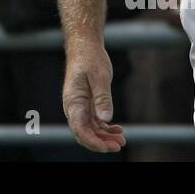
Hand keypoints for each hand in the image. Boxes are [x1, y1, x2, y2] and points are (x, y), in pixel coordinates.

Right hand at [61, 37, 126, 152]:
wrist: (85, 46)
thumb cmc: (90, 58)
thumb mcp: (100, 76)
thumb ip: (102, 98)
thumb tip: (106, 118)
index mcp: (73, 101)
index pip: (79, 129)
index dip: (92, 141)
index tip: (107, 147)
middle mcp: (74, 107)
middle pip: (84, 132)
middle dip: (100, 142)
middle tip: (119, 145)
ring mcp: (80, 106)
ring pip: (91, 129)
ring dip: (104, 136)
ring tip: (121, 139)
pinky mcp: (87, 103)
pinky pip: (94, 121)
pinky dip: (105, 127)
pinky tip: (117, 129)